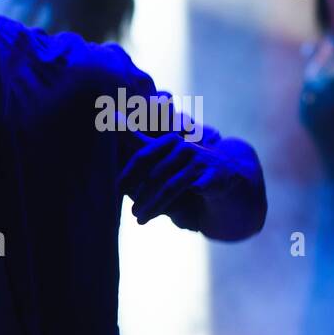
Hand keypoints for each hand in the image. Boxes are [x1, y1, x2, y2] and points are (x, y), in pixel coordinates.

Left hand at [118, 132, 240, 227]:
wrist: (224, 173)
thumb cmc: (185, 164)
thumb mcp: (161, 151)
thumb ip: (136, 137)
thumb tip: (109, 115)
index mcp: (169, 140)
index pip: (143, 156)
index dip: (129, 174)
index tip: (117, 190)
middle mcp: (184, 148)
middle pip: (155, 174)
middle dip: (141, 195)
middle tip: (131, 212)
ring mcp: (199, 162)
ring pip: (170, 187)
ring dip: (153, 206)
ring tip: (140, 219)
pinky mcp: (212, 177)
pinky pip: (189, 194)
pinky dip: (178, 206)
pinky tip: (170, 218)